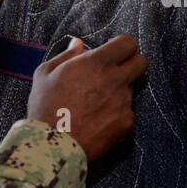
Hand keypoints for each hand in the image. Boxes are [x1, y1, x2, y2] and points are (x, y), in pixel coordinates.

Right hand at [26, 34, 146, 161]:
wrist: (52, 144)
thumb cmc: (45, 107)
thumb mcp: (45, 73)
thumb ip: (66, 54)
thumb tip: (78, 43)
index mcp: (97, 63)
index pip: (128, 43)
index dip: (122, 46)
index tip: (113, 51)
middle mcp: (115, 80)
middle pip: (141, 63)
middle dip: (132, 63)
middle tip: (116, 71)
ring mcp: (124, 102)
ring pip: (131, 88)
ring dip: (120, 90)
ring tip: (96, 102)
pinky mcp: (127, 122)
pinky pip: (128, 111)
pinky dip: (117, 113)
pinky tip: (98, 119)